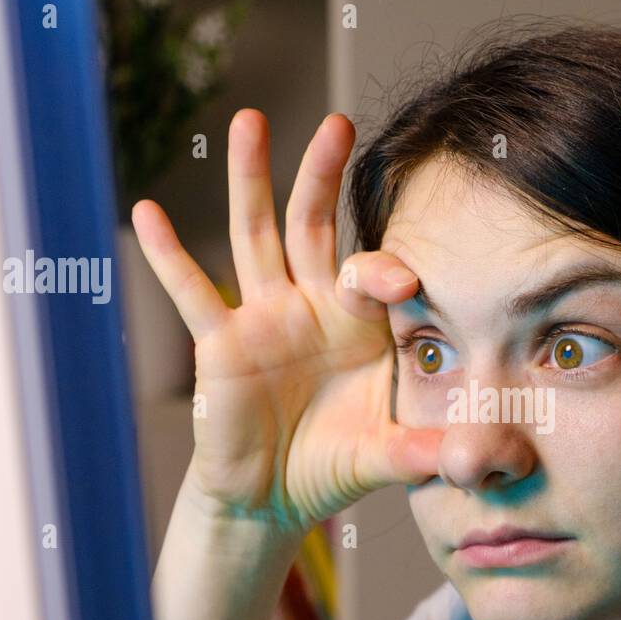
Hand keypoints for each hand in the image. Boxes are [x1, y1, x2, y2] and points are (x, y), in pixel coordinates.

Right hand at [131, 109, 441, 535]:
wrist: (272, 498)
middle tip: (337, 122)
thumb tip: (473, 460)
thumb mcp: (384, 455)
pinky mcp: (219, 342)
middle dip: (322, 176)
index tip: (406, 283)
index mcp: (359, 325)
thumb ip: (422, 450)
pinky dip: (168, 255)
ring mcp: (263, 318)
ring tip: (249, 121)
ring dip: (251, 180)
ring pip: (256, 236)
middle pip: (314, 227)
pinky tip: (147, 212)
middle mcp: (311, 307)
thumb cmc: (335, 465)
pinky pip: (192, 291)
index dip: (386, 273)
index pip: (373, 276)